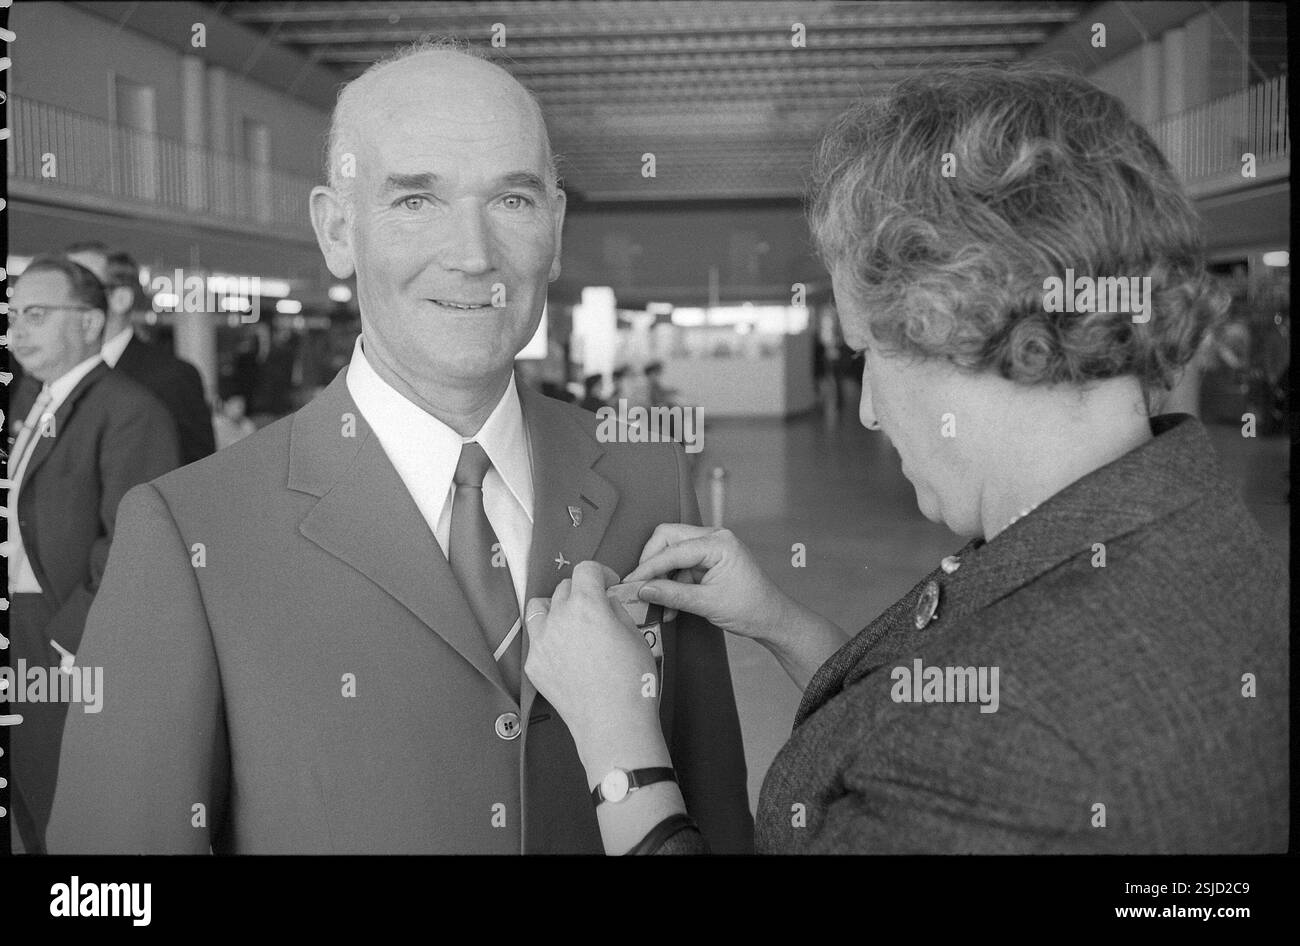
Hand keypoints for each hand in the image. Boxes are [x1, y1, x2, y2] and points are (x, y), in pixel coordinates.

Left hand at [524, 561, 665, 770]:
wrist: (613, 723)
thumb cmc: (633, 679)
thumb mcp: (636, 635)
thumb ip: (616, 611)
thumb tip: (605, 604)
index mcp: (587, 605)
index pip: (585, 570)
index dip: (601, 574)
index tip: (609, 585)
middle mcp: (558, 618)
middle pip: (564, 588)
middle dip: (581, 592)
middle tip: (596, 610)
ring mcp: (541, 642)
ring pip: (539, 608)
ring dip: (556, 608)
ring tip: (571, 625)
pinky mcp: (534, 665)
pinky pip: (537, 639)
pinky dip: (549, 638)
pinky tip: (566, 655)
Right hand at [624, 524, 793, 645]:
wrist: (772, 618)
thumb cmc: (750, 609)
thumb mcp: (707, 604)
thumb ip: (672, 595)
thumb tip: (642, 590)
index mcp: (719, 543)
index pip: (673, 549)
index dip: (648, 567)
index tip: (630, 583)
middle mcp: (714, 537)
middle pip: (668, 538)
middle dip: (651, 563)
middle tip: (639, 586)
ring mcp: (711, 547)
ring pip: (672, 553)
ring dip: (662, 578)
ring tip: (659, 606)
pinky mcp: (708, 559)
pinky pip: (681, 566)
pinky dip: (673, 584)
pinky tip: (670, 607)